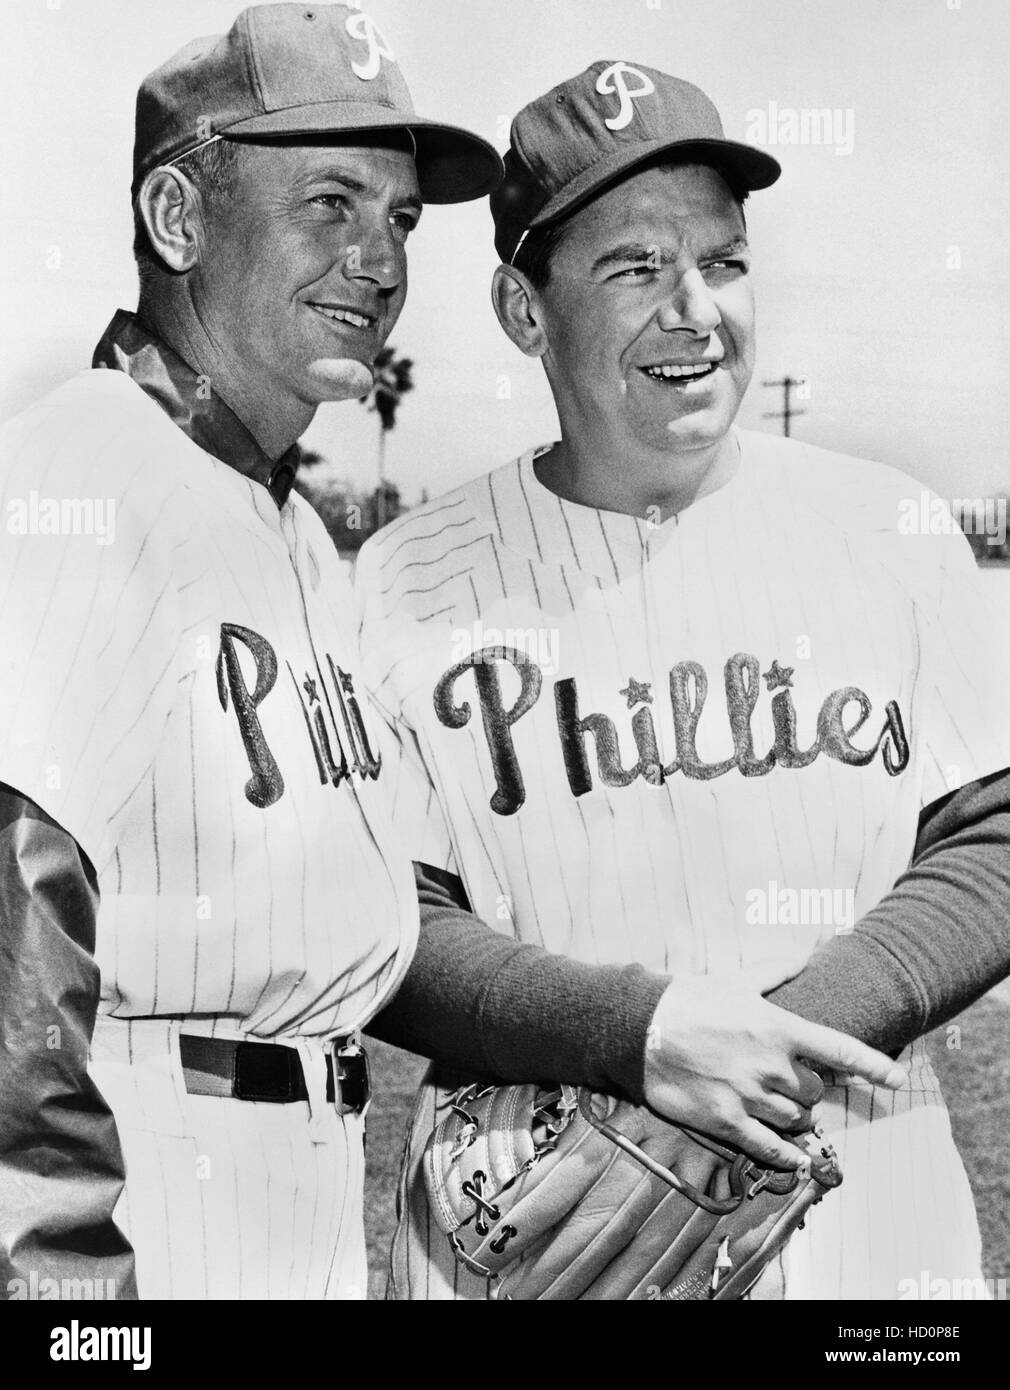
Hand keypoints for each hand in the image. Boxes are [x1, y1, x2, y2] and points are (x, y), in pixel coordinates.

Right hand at [643, 957, 907, 1169]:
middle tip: (790, 1082)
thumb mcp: (738, 980)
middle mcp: (771, 1065)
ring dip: (796, 1117)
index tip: (897, 1078)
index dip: (873, 1065)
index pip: (839, 1050)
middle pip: (815, 1092)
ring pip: (796, 1120)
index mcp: (778, 1028)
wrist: (642, 1029)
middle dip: (809, 1090)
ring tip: (780, 1107)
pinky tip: (794, 1159)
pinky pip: (769, 1148)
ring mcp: (749, 1096)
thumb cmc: (691, 1000)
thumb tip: (811, 948)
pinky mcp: (726, 1121)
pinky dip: (786, 1156)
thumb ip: (778, 970)